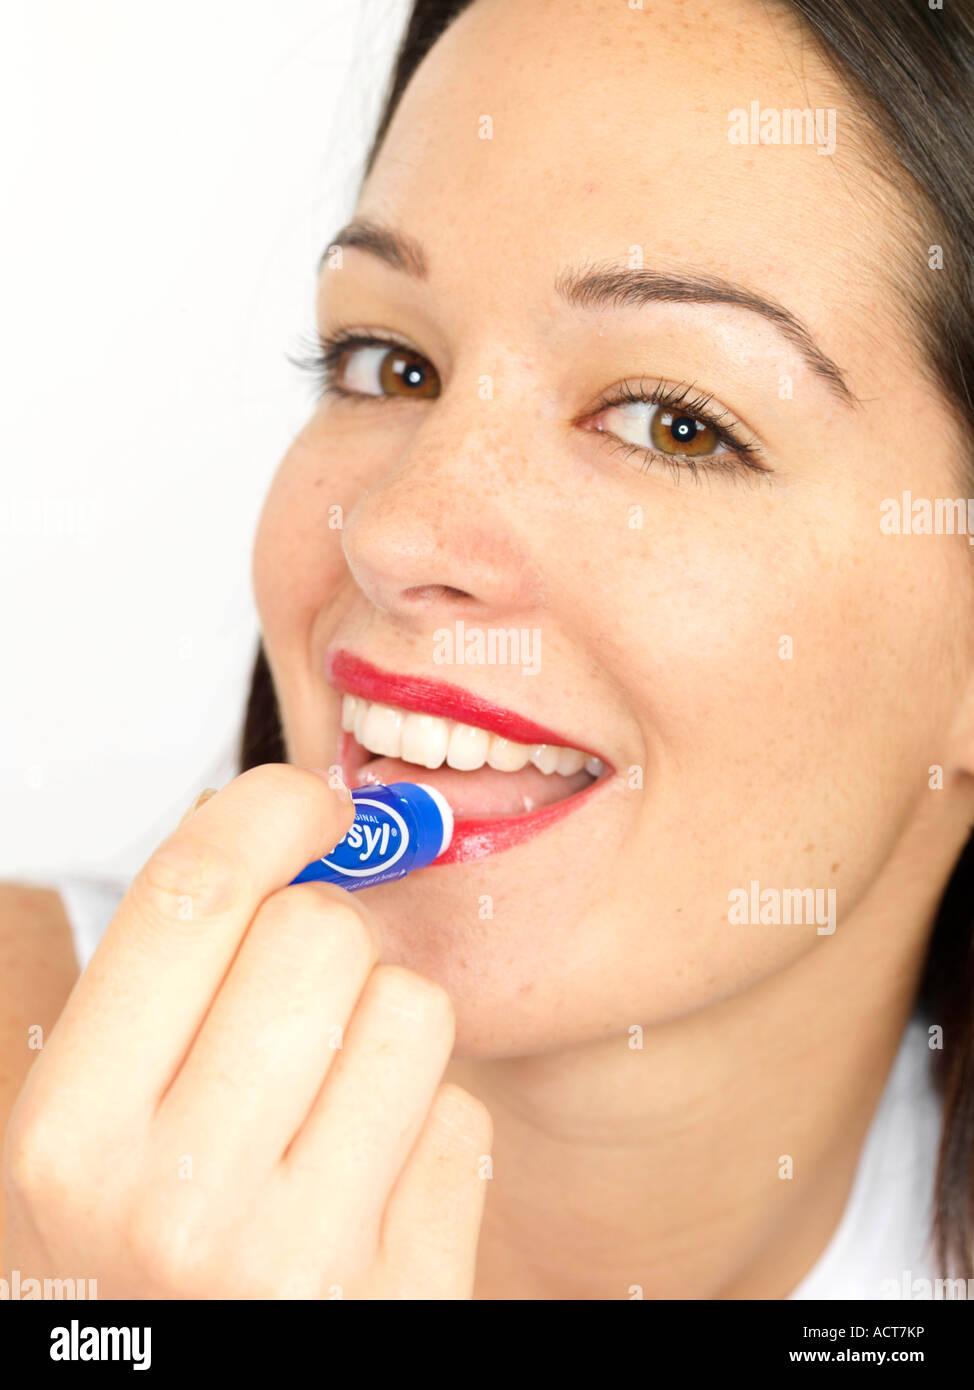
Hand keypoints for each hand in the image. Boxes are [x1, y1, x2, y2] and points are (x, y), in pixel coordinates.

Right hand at [2, 764, 490, 1298]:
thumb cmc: (131, 1280)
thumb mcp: (68, 1152)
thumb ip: (108, 994)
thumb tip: (154, 838)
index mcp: (69, 1140)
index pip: (188, 897)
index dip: (264, 811)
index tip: (302, 801)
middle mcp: (177, 1203)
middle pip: (319, 934)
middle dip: (324, 940)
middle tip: (299, 1005)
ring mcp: (303, 1260)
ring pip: (410, 1009)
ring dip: (386, 1036)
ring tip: (332, 1108)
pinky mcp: (411, 1296)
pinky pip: (463, 1114)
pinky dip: (430, 1131)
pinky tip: (374, 1188)